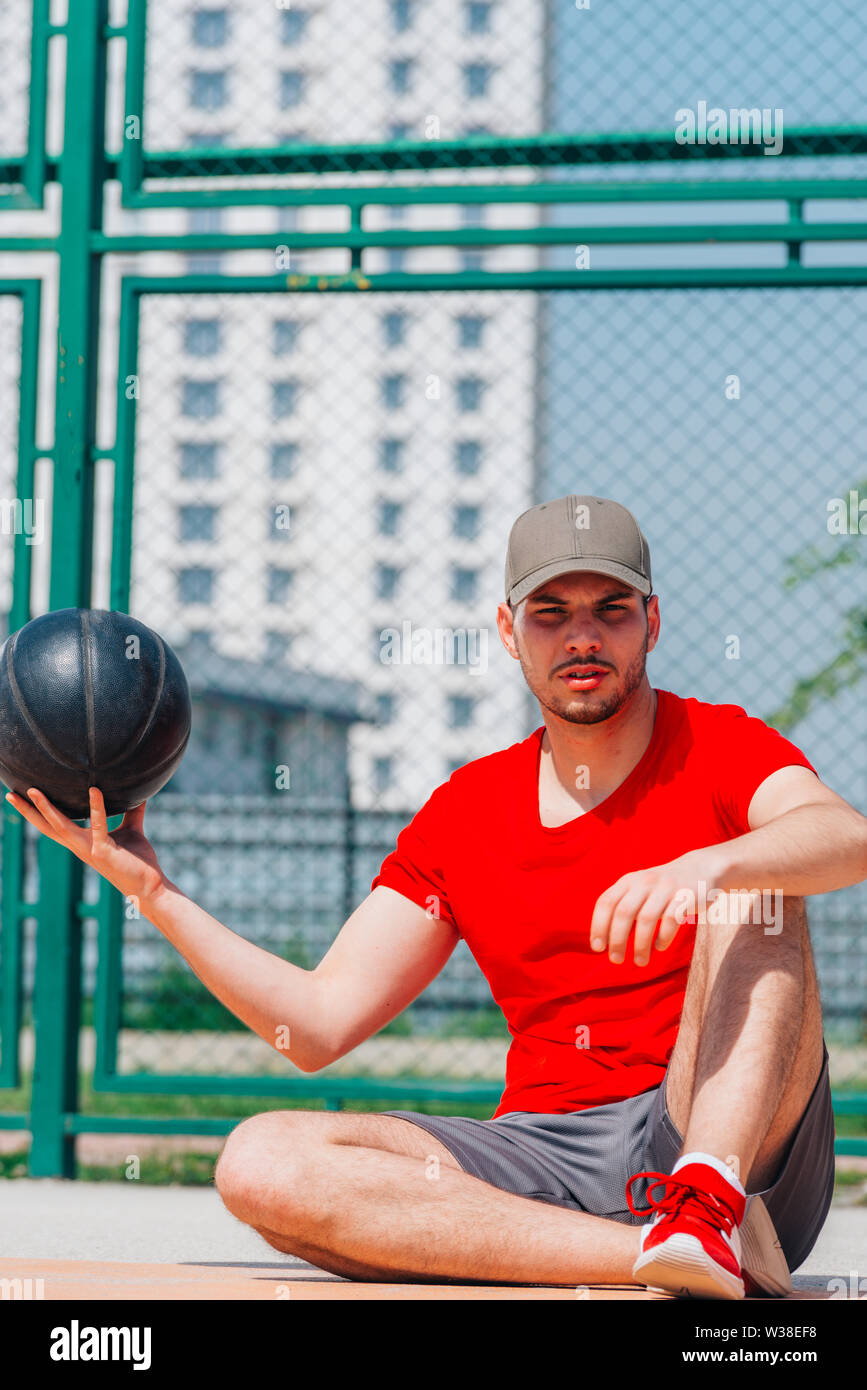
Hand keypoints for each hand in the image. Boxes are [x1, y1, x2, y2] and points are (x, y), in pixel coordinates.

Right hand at [5, 785, 170, 910]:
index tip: (21, 797)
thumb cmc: (138, 860)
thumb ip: (131, 813)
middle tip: (10, 794)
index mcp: (82, 842)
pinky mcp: (104, 851)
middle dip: (28, 811)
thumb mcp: (131, 831)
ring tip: (33, 790)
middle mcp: (80, 847)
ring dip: (46, 808)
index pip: (53, 826)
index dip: (36, 813)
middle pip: (47, 827)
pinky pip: (98, 826)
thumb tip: (139, 794)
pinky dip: (96, 807)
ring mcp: (90, 850)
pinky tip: (94, 789)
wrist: (150, 886)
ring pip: (61, 827)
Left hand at [589, 849, 730, 966]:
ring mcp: (665, 888)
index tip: (597, 948)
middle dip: (617, 939)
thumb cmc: (662, 890)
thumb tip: (602, 941)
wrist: (700, 869)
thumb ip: (622, 909)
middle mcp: (644, 882)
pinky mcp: (685, 896)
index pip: (606, 902)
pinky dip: (663, 937)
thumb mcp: (638, 891)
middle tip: (616, 960)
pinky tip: (660, 947)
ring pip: (647, 919)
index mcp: (628, 881)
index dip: (598, 925)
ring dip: (641, 944)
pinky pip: (671, 920)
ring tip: (640, 962)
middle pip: (624, 913)